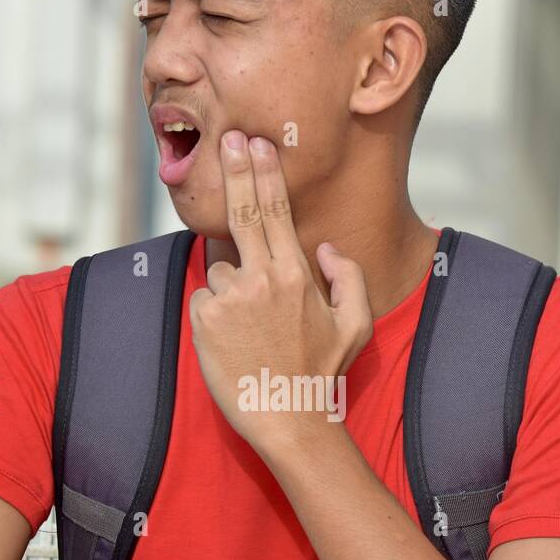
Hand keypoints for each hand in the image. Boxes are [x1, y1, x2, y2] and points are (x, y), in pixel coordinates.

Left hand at [188, 133, 372, 459]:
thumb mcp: (355, 325)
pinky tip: (234, 341)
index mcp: (296, 275)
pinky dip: (216, 312)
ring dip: (232, 285)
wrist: (288, 420)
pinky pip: (206, 299)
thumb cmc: (321, 374)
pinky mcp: (204, 319)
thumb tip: (325, 247)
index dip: (263, 174)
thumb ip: (349, 278)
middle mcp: (261, 279)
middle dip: (236, 171)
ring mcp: (229, 298)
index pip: (276, 212)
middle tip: (228, 140)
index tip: (255, 143)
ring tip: (252, 328)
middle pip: (243, 213)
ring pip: (222, 269)